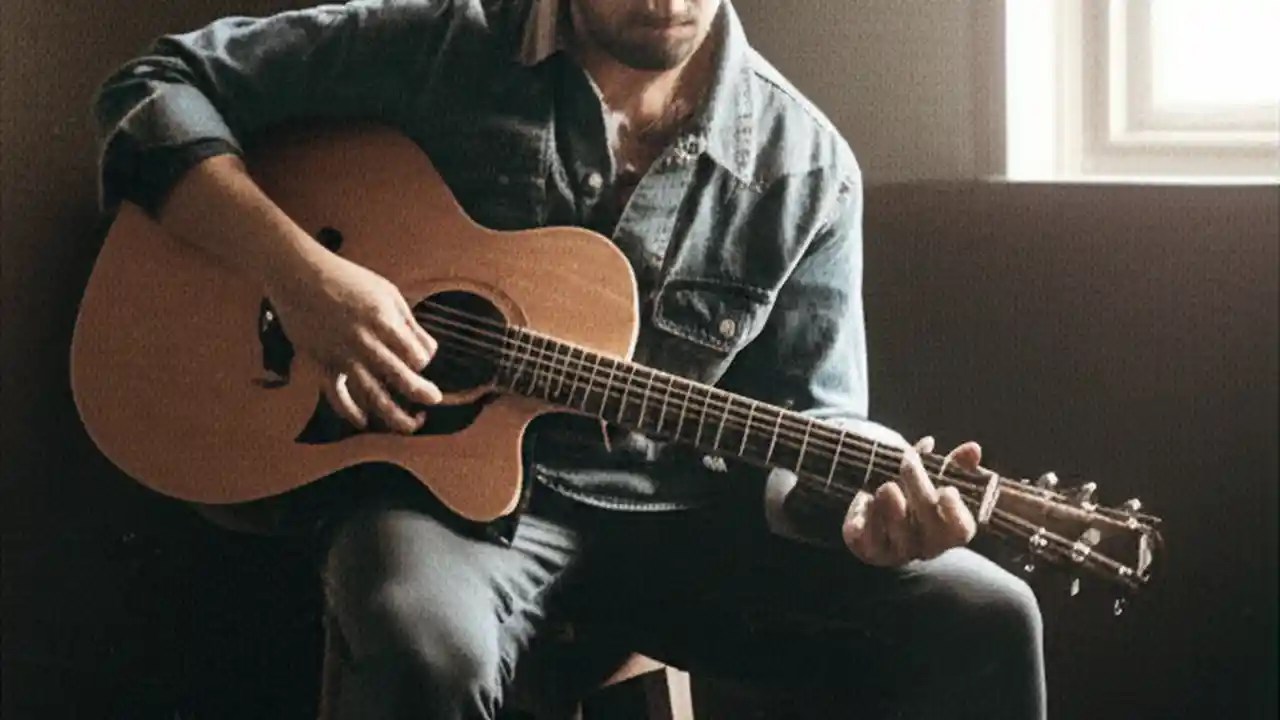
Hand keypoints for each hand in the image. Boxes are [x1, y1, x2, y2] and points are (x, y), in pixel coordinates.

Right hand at [266, 249, 441, 432]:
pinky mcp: (320, 363)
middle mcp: (364, 342)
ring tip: (411, 425)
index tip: (419, 359)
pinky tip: (363, 421)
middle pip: (400, 376)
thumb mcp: (388, 293)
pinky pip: (336, 396)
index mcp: (383, 321)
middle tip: (434, 400)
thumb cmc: (348, 280)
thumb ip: (409, 324)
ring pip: (372, 394)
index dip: (423, 361)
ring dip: (394, 415)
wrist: (298, 275)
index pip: (416, 354)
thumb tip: (428, 352)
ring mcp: (341, 355)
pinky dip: (350, 412)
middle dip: (421, 392)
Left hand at [841, 436, 979, 565]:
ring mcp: (899, 552)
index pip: (960, 530)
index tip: (948, 490)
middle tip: (909, 462)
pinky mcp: (871, 551)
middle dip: (919, 490)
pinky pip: (869, 540)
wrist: (877, 512)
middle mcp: (927, 546)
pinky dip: (867, 519)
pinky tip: (865, 500)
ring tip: (887, 487)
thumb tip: (973, 449)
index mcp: (949, 531)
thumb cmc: (914, 493)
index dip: (955, 512)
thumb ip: (954, 465)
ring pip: (898, 534)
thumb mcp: (934, 477)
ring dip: (892, 509)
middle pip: (928, 525)